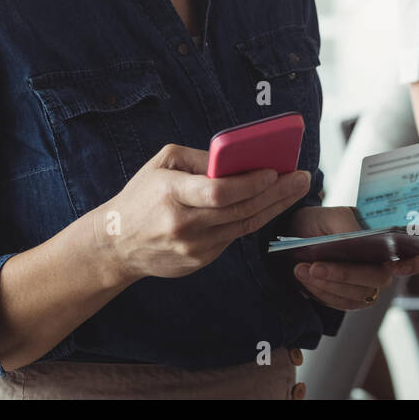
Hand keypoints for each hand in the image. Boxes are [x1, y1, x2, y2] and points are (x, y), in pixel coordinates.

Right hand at [98, 144, 310, 281]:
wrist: (116, 245)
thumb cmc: (142, 196)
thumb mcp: (162, 164)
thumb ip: (199, 158)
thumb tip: (238, 158)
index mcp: (172, 194)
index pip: (220, 191)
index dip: (251, 183)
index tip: (275, 171)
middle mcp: (184, 224)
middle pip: (241, 210)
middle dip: (277, 193)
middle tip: (302, 178)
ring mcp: (193, 247)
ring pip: (244, 226)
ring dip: (274, 207)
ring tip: (296, 189)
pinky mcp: (199, 261)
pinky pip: (233, 237)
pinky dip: (254, 220)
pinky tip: (271, 206)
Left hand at [284, 206, 418, 310]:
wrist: (293, 236)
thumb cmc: (317, 222)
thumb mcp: (330, 215)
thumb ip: (346, 223)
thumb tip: (357, 238)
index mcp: (384, 241)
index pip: (416, 255)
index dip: (416, 263)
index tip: (398, 266)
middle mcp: (380, 265)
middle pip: (379, 279)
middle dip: (345, 275)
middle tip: (316, 266)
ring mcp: (364, 284)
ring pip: (357, 295)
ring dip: (327, 284)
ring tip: (302, 268)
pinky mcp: (347, 298)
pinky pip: (340, 303)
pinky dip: (320, 291)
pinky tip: (302, 276)